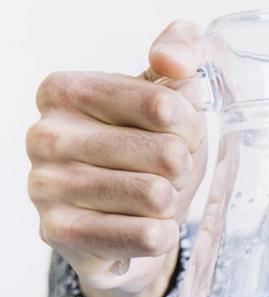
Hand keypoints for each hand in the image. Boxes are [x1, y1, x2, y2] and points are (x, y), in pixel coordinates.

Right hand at [27, 21, 206, 296]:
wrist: (128, 222)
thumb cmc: (150, 150)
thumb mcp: (172, 95)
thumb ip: (180, 52)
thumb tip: (173, 62)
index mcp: (65, 91)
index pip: (165, 106)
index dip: (189, 127)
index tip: (174, 133)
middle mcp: (44, 135)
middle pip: (167, 154)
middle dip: (182, 169)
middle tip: (164, 173)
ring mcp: (45, 187)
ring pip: (157, 196)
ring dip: (171, 203)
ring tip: (151, 199)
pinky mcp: (60, 234)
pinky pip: (146, 236)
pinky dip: (161, 235)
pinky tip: (146, 228)